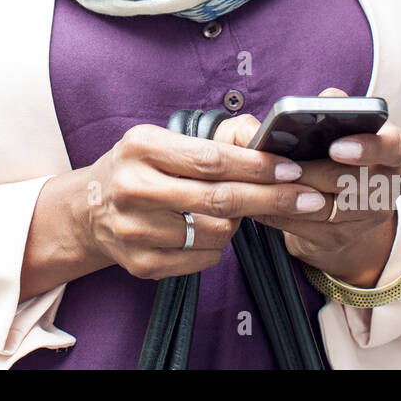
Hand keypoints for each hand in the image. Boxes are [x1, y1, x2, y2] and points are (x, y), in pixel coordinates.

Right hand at [78, 117, 317, 280]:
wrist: (91, 209)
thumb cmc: (141, 168)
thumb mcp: (167, 139)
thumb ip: (218, 137)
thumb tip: (265, 136)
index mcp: (141, 147)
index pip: (211, 159)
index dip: (257, 166)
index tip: (292, 169)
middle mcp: (133, 188)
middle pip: (219, 199)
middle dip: (272, 198)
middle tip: (310, 197)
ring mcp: (135, 230)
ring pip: (216, 233)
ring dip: (239, 223)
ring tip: (235, 210)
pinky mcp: (141, 264)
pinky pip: (204, 259)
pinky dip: (219, 246)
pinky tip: (210, 230)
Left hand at [220, 88, 400, 287]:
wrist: (332, 197)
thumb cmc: (332, 147)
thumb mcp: (337, 123)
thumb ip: (333, 109)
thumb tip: (316, 107)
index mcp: (392, 150)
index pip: (396, 147)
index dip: (368, 148)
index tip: (336, 147)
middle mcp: (389, 184)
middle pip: (357, 183)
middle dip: (317, 174)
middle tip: (288, 167)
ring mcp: (368, 216)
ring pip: (332, 210)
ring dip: (297, 195)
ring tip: (269, 182)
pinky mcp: (342, 238)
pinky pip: (311, 230)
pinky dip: (284, 216)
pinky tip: (263, 204)